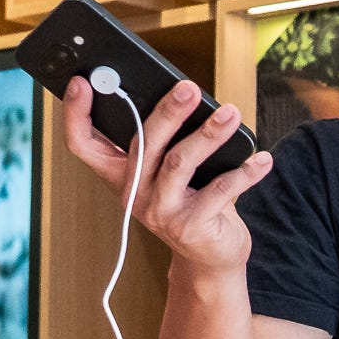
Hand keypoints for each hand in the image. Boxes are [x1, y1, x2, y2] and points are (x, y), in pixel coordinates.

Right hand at [61, 77, 272, 270]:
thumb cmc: (190, 200)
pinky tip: (262, 159)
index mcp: (120, 175)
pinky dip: (244, 172)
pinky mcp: (192, 226)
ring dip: (208, 135)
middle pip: (142, 144)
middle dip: (166, 113)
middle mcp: (134, 194)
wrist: (208, 257)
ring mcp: (161, 212)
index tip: (81, 81)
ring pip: (180, 163)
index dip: (76, 113)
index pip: (83, 144)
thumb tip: (181, 92)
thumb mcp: (168, 171)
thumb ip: (165, 139)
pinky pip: (220, 191)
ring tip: (231, 113)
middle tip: (189, 87)